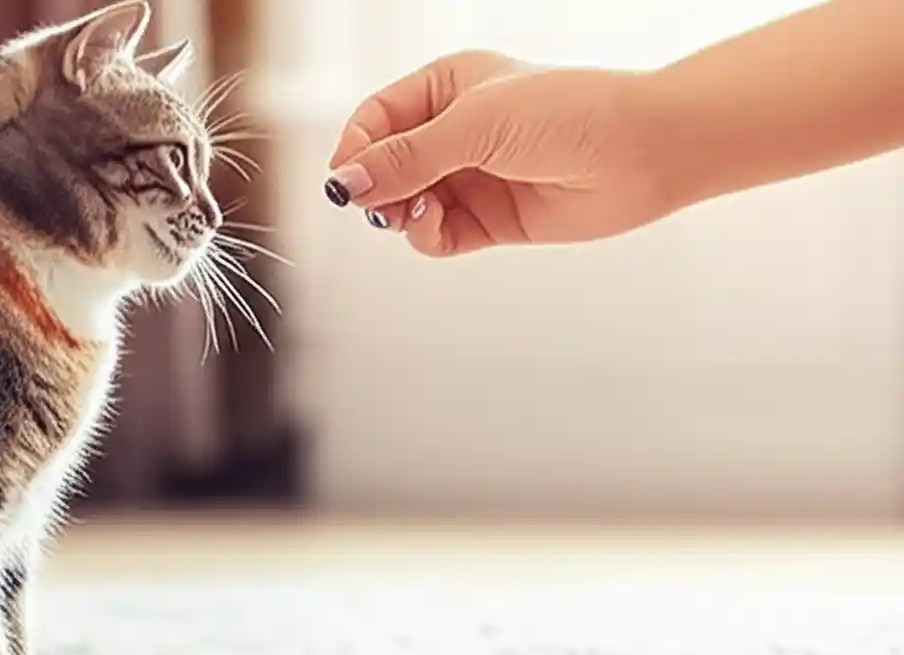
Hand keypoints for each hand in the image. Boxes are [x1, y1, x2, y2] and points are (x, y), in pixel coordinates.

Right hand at [327, 52, 671, 256]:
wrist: (643, 152)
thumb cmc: (569, 114)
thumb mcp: (475, 124)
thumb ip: (407, 157)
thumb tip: (346, 182)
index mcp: (448, 87)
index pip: (377, 119)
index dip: (356, 149)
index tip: (344, 180)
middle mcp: (456, 131)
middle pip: (387, 165)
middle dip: (376, 185)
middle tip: (375, 203)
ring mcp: (473, 176)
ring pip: (406, 203)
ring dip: (400, 212)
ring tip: (414, 210)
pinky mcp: (490, 218)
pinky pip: (436, 233)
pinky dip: (425, 234)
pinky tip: (435, 224)